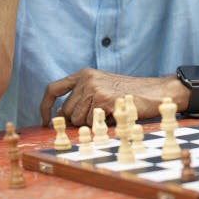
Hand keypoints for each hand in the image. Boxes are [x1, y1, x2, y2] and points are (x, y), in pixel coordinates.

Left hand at [39, 68, 180, 126]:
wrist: (153, 92)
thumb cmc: (127, 93)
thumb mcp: (101, 88)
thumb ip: (80, 97)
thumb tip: (60, 115)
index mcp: (83, 74)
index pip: (53, 89)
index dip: (45, 107)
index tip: (46, 121)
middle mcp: (86, 79)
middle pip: (67, 112)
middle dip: (79, 120)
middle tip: (98, 116)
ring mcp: (95, 89)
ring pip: (78, 120)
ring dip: (92, 123)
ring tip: (109, 112)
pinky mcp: (104, 100)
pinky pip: (92, 123)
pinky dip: (102, 124)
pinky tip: (114, 114)